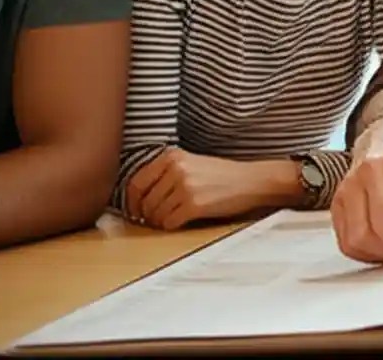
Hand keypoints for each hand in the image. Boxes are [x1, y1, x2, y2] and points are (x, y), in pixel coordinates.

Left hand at [125, 148, 293, 229]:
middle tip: (155, 219)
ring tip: (171, 218)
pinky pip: (169, 222)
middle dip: (147, 215)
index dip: (131, 201)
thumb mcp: (190, 162)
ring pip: (155, 214)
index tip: (135, 211)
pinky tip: (181, 221)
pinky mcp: (195, 204)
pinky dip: (171, 225)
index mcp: (171, 156)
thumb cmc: (221, 175)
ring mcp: (185, 186)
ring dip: (160, 221)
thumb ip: (164, 173)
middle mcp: (176, 169)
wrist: (251, 181)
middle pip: (144, 201)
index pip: (136, 182)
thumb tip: (137, 198)